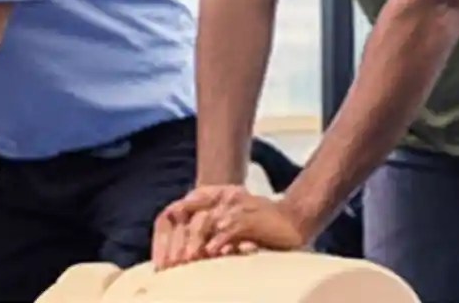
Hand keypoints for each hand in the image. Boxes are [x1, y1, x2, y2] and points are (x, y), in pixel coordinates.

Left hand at [152, 186, 307, 269]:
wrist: (295, 220)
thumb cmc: (264, 225)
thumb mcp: (234, 222)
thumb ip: (213, 228)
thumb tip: (185, 250)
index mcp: (220, 195)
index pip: (186, 207)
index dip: (172, 229)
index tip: (164, 254)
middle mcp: (226, 197)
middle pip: (192, 216)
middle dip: (179, 240)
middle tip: (171, 263)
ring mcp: (238, 206)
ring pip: (207, 222)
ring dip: (194, 243)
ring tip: (187, 261)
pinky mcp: (251, 218)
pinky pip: (229, 228)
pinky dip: (218, 241)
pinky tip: (210, 254)